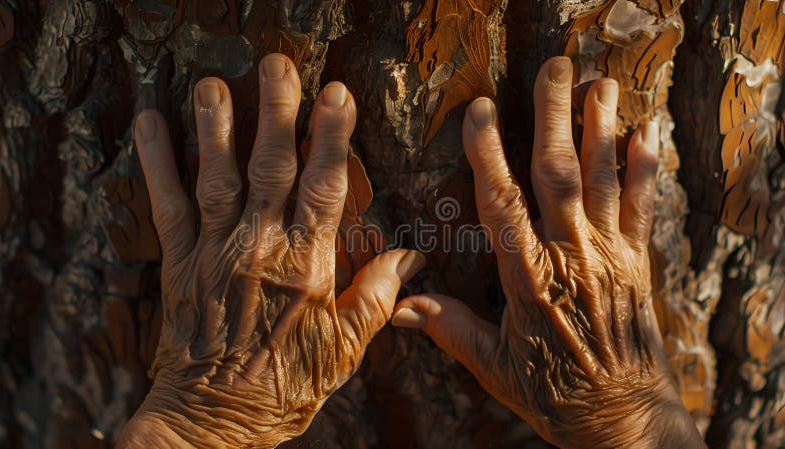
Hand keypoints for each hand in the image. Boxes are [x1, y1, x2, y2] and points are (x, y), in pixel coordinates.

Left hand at [118, 53, 424, 447]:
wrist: (213, 422)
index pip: (324, 189)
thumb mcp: (345, 351)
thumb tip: (412, 259)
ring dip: (216, 126)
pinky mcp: (179, 262)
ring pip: (216, 176)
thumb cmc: (285, 387)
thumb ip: (378, 297)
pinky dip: (156, 163)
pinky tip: (150, 124)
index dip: (331, 139)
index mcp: (306, 266)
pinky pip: (166, 204)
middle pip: (269, 168)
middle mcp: (259, 248)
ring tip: (215, 82)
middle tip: (279, 64)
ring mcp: (214, 251)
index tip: (337, 97)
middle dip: (276, 113)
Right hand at [391, 57, 705, 448]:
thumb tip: (397, 305)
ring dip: (601, 130)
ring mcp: (609, 257)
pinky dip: (645, 171)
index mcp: (528, 278)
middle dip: (553, 118)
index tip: (480, 113)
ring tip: (599, 86)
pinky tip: (646, 133)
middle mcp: (570, 257)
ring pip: (604, 182)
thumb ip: (449, 328)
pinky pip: (643, 211)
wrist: (622, 418)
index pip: (502, 205)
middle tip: (552, 70)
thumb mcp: (494, 367)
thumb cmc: (554, 392)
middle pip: (560, 176)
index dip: (489, 155)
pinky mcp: (637, 264)